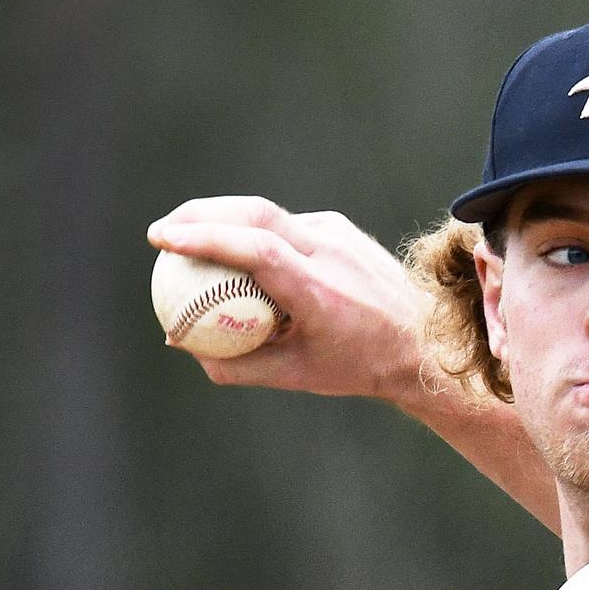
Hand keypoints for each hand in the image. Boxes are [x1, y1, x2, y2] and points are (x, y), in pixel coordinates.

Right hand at [147, 196, 427, 405]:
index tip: (162, 239)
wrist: (426, 342)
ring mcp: (338, 234)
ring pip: (268, 214)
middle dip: (199, 214)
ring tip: (187, 234)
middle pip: (254, 213)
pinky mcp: (341, 227)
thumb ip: (237, 364)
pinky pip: (287, 224)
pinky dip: (256, 231)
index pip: (255, 249)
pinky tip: (236, 247)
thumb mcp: (296, 375)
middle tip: (163, 231)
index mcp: (320, 292)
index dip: (205, 237)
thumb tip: (181, 343)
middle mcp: (330, 254)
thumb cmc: (359, 366)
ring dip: (224, 217)